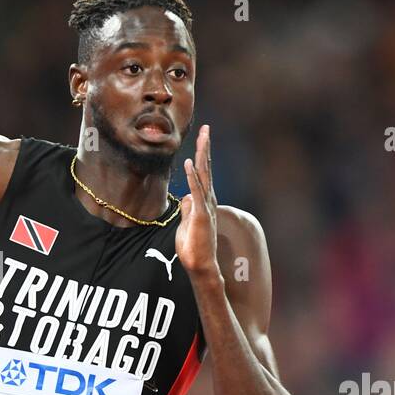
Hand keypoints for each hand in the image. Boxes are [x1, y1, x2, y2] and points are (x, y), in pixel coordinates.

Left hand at [176, 124, 218, 283]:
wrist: (200, 266)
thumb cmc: (194, 248)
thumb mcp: (186, 224)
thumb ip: (187, 209)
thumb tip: (185, 196)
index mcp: (205, 202)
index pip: (203, 174)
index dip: (202, 156)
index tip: (202, 138)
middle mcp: (209, 201)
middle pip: (207, 169)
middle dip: (205, 148)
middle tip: (206, 128)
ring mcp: (207, 208)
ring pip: (204, 176)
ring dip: (202, 155)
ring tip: (202, 137)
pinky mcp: (202, 216)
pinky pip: (197, 192)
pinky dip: (194, 177)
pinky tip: (191, 162)